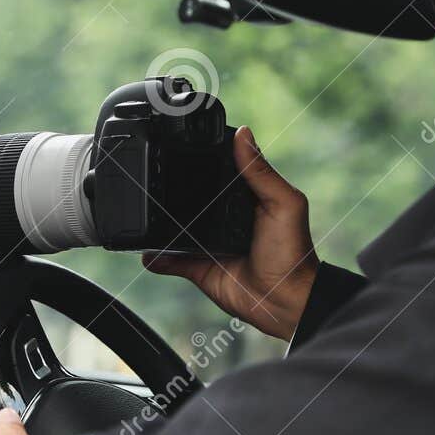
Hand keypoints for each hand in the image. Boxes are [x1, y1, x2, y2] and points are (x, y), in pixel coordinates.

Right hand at [143, 126, 318, 340]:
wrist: (285, 301)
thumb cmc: (293, 252)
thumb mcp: (284, 204)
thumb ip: (261, 172)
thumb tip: (243, 133)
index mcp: (244, 196)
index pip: (218, 170)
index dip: (201, 159)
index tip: (177, 145)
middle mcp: (223, 216)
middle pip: (191, 198)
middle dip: (172, 190)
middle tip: (151, 177)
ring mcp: (209, 242)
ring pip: (176, 227)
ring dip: (160, 222)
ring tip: (141, 210)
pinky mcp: (199, 267)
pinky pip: (172, 260)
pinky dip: (157, 257)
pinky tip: (146, 251)